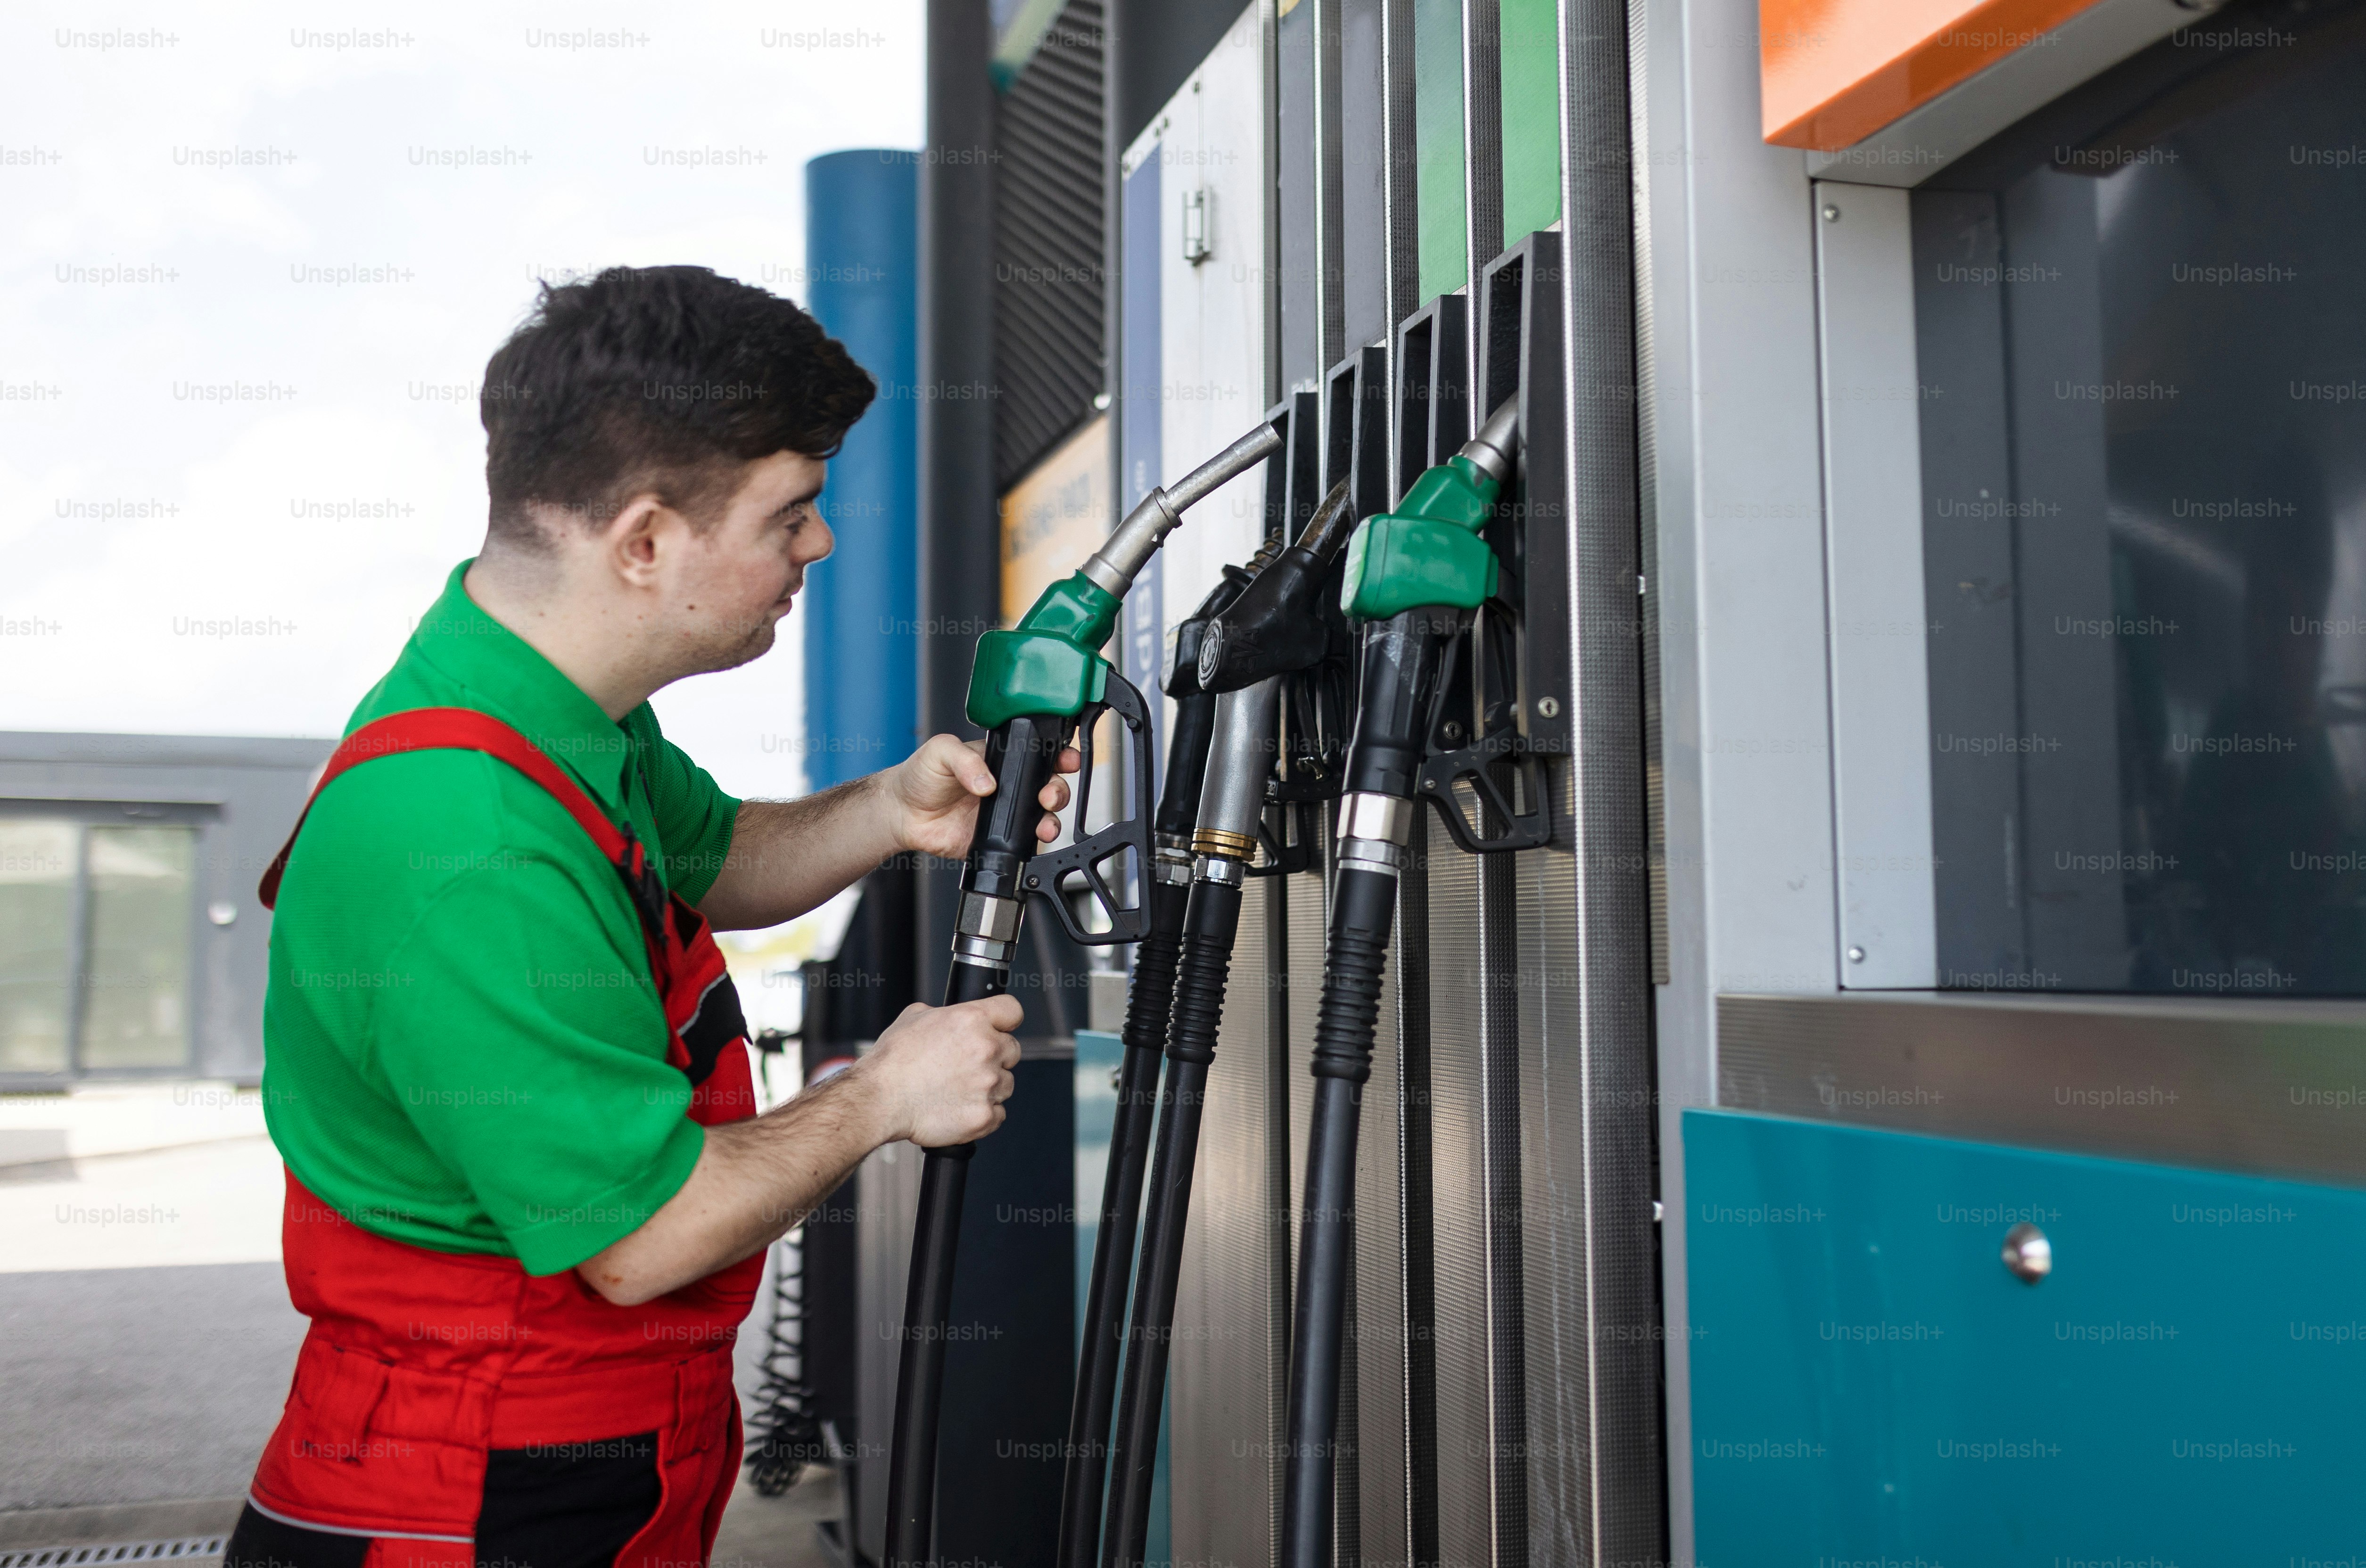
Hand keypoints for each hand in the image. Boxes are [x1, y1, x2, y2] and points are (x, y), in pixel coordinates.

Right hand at [856, 997, 1023, 1145]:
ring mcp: (987, 1084)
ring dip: (989, 1087)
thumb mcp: (914, 1017)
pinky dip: (984, 1114)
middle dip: (995, 1057)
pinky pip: (999, 1114)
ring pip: (1006, 1083)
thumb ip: (945, 1014)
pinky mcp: (984, 1115)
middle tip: (968, 1066)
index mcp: (971, 1020)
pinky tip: (960, 1108)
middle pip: (1012, 1050)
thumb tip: (953, 1018)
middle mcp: (985, 1049)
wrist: (879, 1100)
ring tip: (957, 1089)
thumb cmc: (892, 1062)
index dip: (1004, 1021)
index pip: (1012, 1010)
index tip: (1000, 1028)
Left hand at [884, 732, 1079, 859]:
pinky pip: (1023, 842)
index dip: (1057, 755)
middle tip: (1048, 793)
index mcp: (999, 761)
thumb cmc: (919, 776)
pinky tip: (1034, 838)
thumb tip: (987, 781)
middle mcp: (1007, 787)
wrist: (902, 814)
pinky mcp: (996, 840)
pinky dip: (1034, 843)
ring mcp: (1004, 814)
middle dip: (1059, 789)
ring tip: (1045, 822)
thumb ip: (965, 759)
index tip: (1065, 759)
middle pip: (1048, 786)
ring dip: (1053, 818)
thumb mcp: (940, 751)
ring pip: (1042, 815)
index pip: (1037, 755)